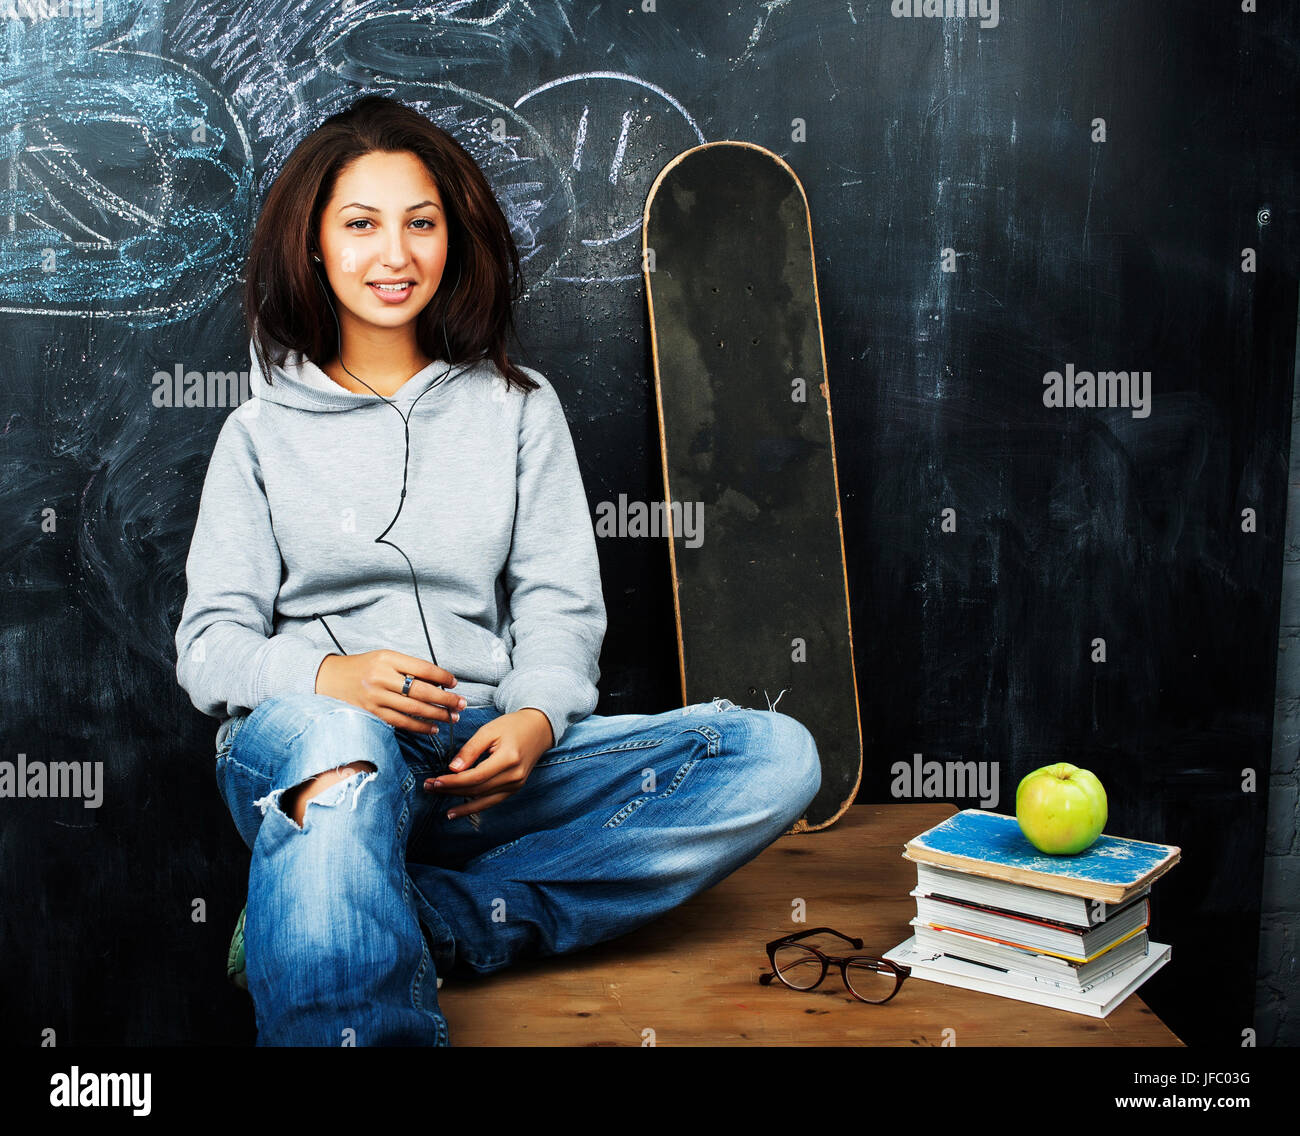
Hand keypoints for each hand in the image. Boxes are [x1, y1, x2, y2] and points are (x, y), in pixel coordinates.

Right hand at [314, 650, 465, 732]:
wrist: (328, 678)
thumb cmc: (363, 666)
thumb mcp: (384, 658)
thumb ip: (408, 667)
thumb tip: (439, 681)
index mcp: (387, 658)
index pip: (422, 668)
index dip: (442, 676)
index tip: (454, 683)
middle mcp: (381, 677)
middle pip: (421, 691)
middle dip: (445, 699)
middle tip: (462, 704)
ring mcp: (375, 697)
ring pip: (413, 709)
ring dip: (436, 715)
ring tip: (452, 718)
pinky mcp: (371, 713)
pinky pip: (400, 722)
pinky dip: (419, 726)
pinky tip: (432, 728)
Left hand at [424, 708, 553, 818]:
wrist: (539, 729)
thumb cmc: (512, 726)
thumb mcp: (489, 730)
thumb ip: (470, 750)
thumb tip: (452, 769)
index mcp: (508, 759)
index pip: (475, 776)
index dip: (453, 782)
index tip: (434, 781)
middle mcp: (515, 776)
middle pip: (477, 789)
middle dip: (451, 790)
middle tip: (429, 787)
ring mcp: (516, 784)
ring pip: (483, 798)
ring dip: (460, 802)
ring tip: (439, 801)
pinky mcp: (515, 788)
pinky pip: (491, 801)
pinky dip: (474, 807)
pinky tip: (457, 811)